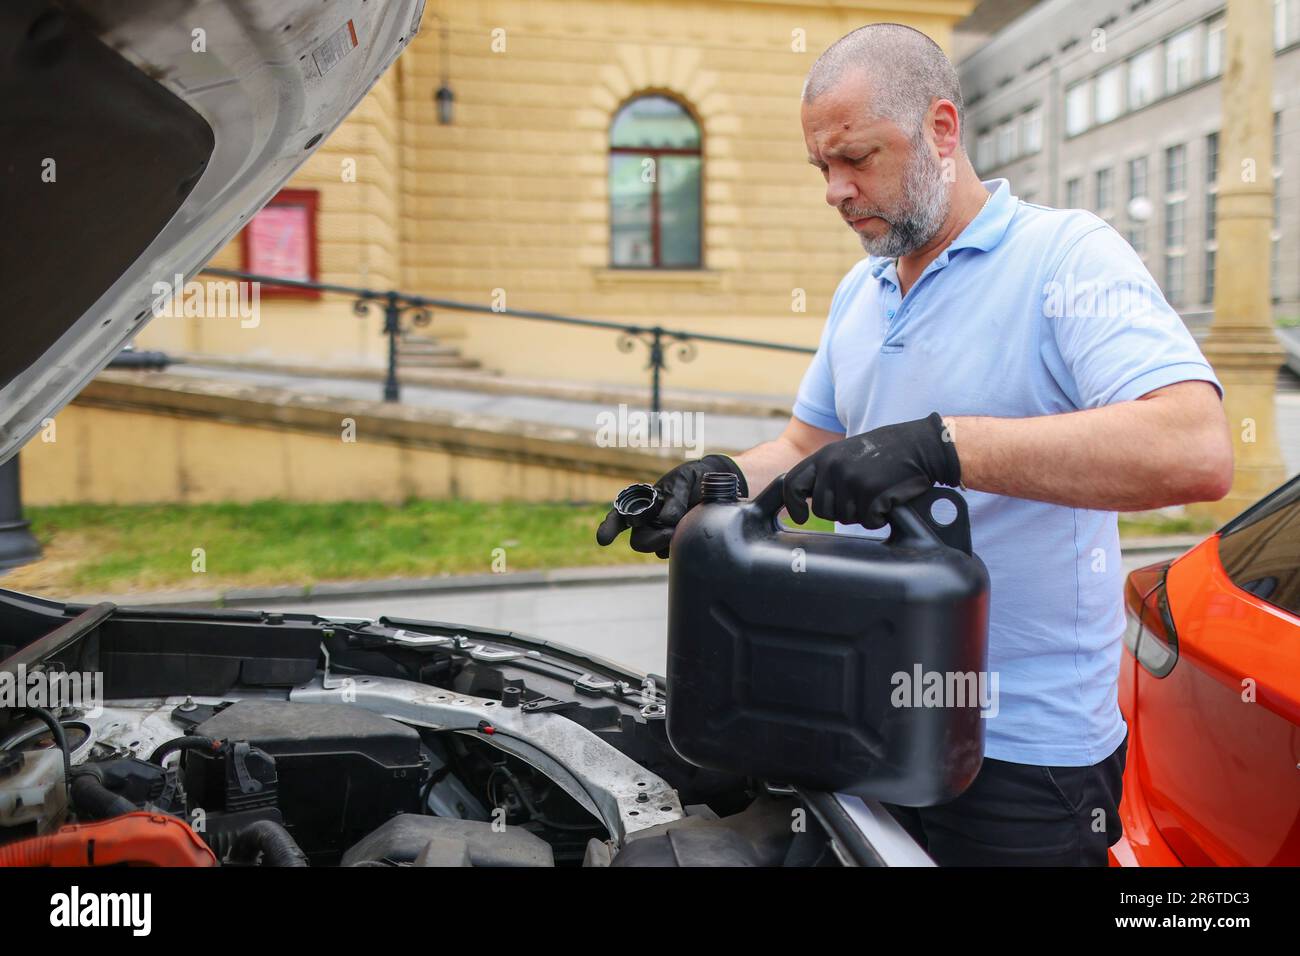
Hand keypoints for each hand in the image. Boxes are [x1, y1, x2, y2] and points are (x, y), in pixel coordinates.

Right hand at [595, 454, 747, 557]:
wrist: (717, 485)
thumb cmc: (693, 479)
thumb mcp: (683, 481)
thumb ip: (673, 499)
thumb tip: (667, 522)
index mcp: (642, 504)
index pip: (619, 517)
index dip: (609, 528)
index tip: (603, 540)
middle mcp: (649, 522)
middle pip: (639, 541)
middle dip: (652, 540)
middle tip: (671, 533)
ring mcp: (663, 534)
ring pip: (659, 549)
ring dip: (671, 540)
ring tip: (690, 520)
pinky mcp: (679, 544)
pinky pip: (676, 552)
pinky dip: (684, 543)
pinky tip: (696, 530)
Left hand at [782, 412, 960, 527]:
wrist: (919, 446)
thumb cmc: (885, 452)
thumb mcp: (847, 453)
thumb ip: (826, 471)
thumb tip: (808, 498)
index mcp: (825, 456)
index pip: (792, 483)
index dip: (793, 505)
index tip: (800, 517)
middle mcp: (834, 467)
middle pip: (822, 510)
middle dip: (840, 512)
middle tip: (860, 498)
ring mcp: (852, 480)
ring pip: (846, 518)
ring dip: (862, 514)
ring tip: (876, 493)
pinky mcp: (872, 493)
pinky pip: (868, 521)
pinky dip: (879, 517)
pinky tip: (887, 501)